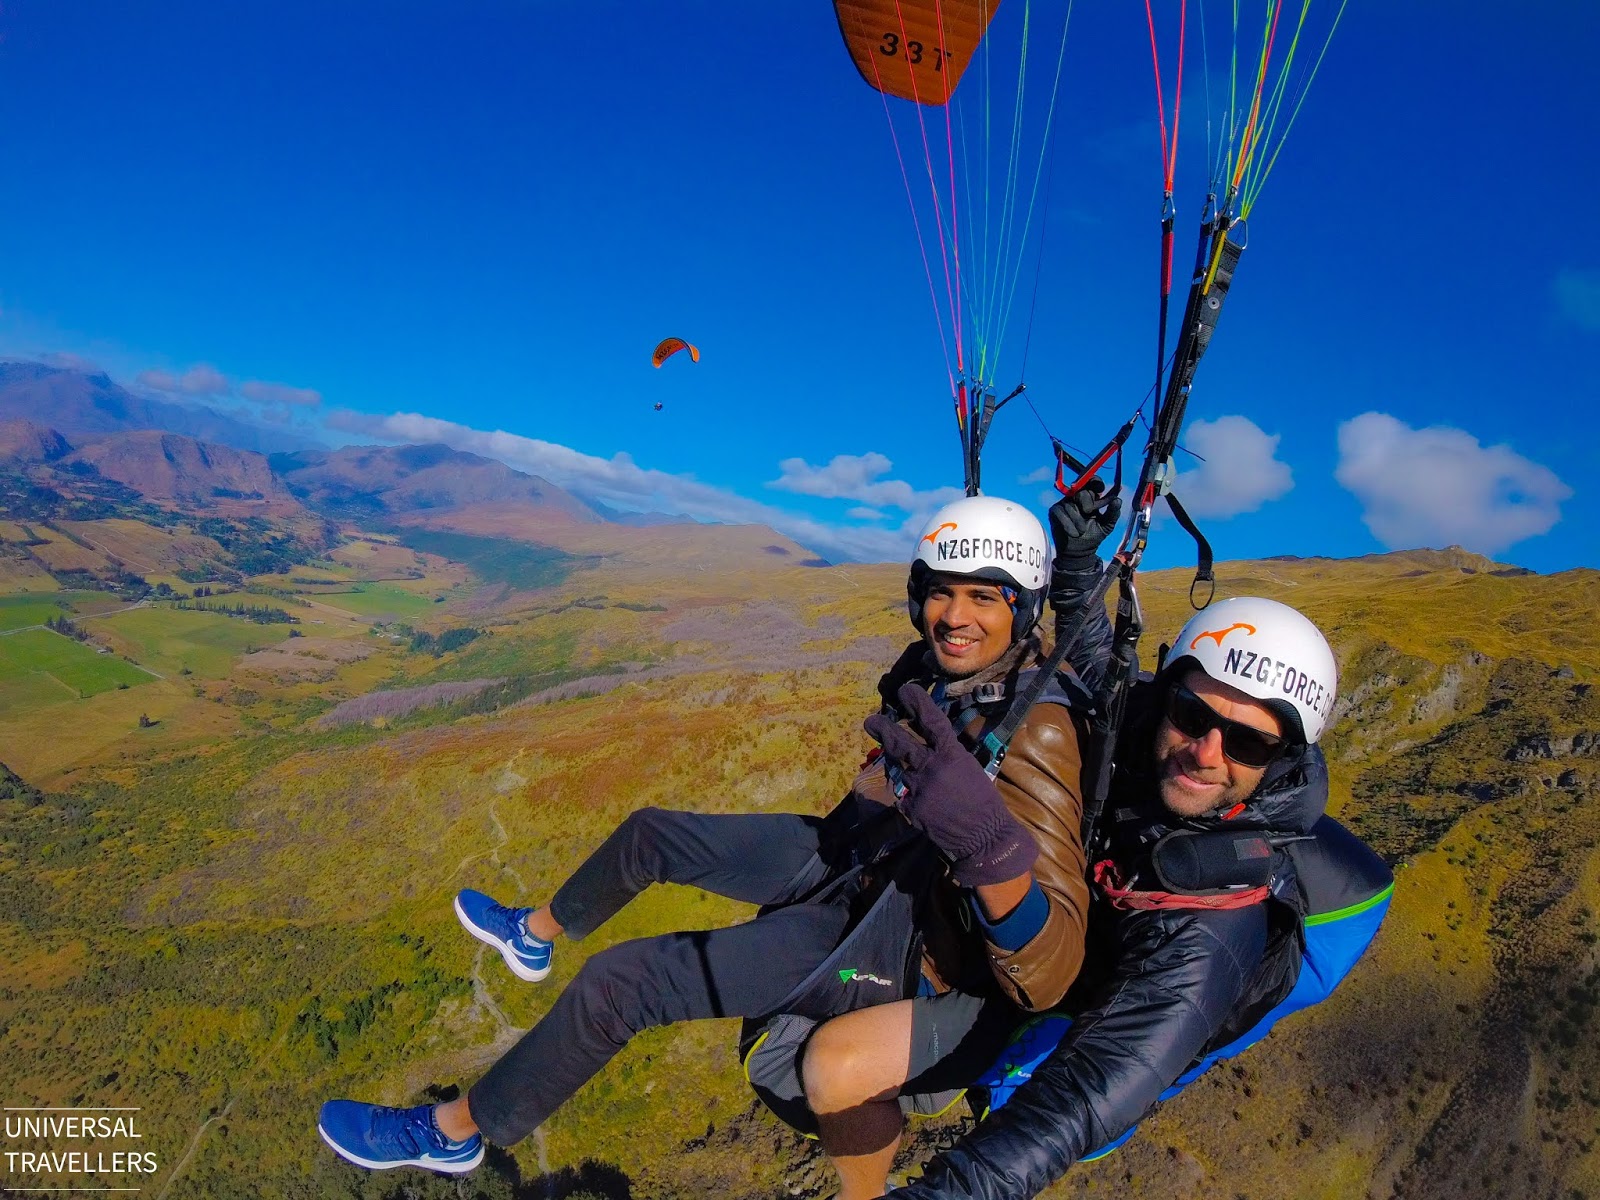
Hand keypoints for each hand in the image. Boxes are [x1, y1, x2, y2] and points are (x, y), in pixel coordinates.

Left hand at [864, 683, 1038, 886]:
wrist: (984, 837)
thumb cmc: (983, 801)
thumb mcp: (969, 767)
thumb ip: (946, 754)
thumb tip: (930, 743)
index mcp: (951, 754)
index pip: (931, 721)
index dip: (917, 702)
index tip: (905, 690)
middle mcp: (931, 767)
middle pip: (899, 742)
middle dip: (882, 729)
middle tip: (870, 721)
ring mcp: (918, 788)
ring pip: (896, 765)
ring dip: (891, 758)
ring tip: (886, 750)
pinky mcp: (910, 808)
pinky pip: (902, 793)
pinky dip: (906, 791)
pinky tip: (915, 794)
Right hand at [1048, 480, 1121, 575]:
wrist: (1080, 552)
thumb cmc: (1094, 536)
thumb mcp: (1107, 525)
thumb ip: (1113, 513)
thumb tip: (1118, 500)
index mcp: (1090, 498)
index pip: (1092, 481)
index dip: (1096, 482)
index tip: (1100, 490)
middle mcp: (1076, 498)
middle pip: (1081, 490)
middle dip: (1087, 502)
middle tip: (1089, 513)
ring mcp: (1064, 504)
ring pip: (1071, 504)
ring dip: (1078, 520)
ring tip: (1081, 531)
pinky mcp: (1054, 511)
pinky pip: (1060, 512)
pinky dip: (1068, 524)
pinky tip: (1073, 533)